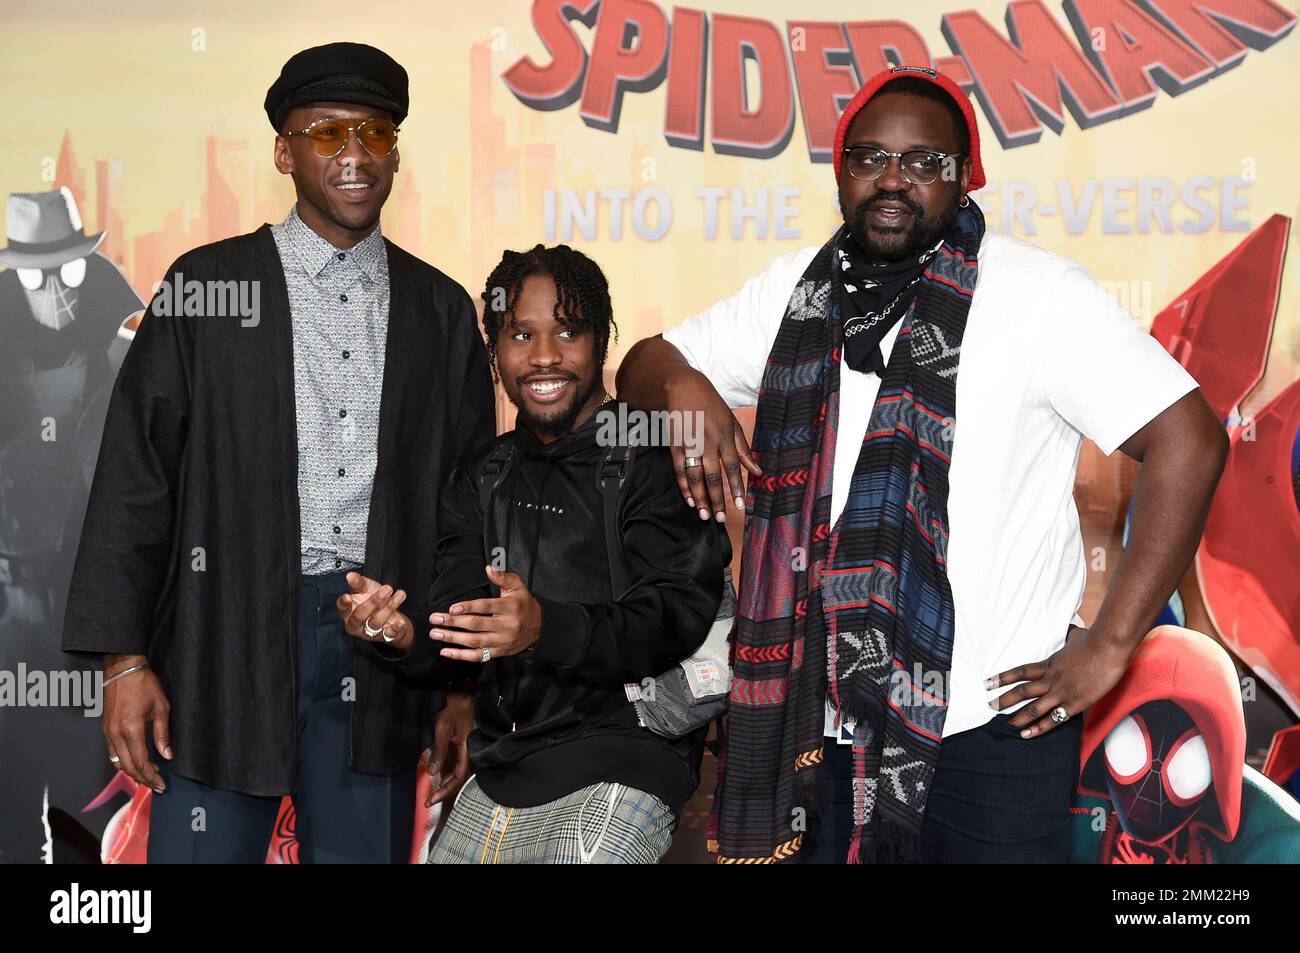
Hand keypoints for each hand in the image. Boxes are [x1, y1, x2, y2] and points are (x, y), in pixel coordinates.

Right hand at [102, 654, 170, 793]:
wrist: (123, 669)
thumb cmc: (144, 684)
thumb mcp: (161, 707)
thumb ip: (163, 734)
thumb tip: (167, 755)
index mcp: (131, 730)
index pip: (141, 762)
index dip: (151, 776)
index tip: (161, 785)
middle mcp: (116, 734)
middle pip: (127, 767)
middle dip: (143, 779)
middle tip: (156, 785)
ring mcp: (108, 732)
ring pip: (117, 762)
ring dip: (132, 772)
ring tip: (148, 776)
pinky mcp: (105, 728)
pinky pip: (112, 752)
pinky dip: (123, 761)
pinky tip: (134, 762)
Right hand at [337, 572, 412, 651]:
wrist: (391, 614)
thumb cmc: (374, 599)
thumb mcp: (366, 588)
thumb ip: (358, 582)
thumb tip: (350, 575)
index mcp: (349, 611)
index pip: (342, 608)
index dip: (344, 603)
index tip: (348, 596)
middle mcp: (356, 624)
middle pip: (360, 615)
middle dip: (373, 601)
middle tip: (386, 589)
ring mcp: (369, 632)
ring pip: (376, 621)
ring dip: (389, 607)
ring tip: (400, 595)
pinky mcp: (384, 636)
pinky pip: (388, 635)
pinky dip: (395, 628)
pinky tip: (400, 621)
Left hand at [425, 688, 473, 806]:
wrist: (464, 690)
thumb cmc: (453, 707)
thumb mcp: (443, 728)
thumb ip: (439, 751)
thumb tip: (433, 773)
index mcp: (467, 749)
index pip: (457, 778)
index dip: (445, 791)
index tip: (431, 800)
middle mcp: (470, 751)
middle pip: (460, 778)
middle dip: (445, 792)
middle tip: (430, 801)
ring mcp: (468, 748)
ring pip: (460, 772)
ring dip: (448, 784)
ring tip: (435, 792)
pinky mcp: (464, 743)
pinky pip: (458, 763)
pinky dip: (450, 773)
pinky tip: (442, 776)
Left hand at [429, 565, 541, 660]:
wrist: (541, 628)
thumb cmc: (525, 604)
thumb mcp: (518, 587)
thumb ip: (503, 577)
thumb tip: (489, 568)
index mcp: (510, 607)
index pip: (486, 607)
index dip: (468, 607)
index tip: (452, 608)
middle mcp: (506, 625)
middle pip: (476, 625)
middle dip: (453, 622)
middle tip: (435, 619)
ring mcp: (502, 641)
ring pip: (474, 641)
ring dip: (452, 638)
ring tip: (435, 633)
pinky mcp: (499, 652)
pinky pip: (478, 656)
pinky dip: (461, 656)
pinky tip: (446, 652)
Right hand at [663, 367, 761, 521]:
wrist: (684, 387)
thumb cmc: (712, 407)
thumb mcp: (732, 423)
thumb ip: (744, 449)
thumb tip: (758, 471)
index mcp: (725, 436)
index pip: (733, 467)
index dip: (736, 488)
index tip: (740, 506)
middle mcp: (708, 442)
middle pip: (713, 476)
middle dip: (717, 499)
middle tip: (721, 518)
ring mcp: (690, 444)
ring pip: (695, 476)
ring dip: (700, 498)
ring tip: (705, 515)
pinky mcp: (675, 445)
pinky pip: (679, 470)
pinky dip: (684, 487)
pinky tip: (690, 500)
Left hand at [987, 625, 1130, 736]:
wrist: (1108, 647)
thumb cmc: (1094, 639)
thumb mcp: (1075, 636)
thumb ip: (1068, 638)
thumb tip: (1071, 631)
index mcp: (1049, 664)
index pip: (1020, 672)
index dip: (1002, 678)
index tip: (986, 684)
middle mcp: (1051, 679)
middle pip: (1022, 692)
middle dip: (1004, 700)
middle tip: (989, 706)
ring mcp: (1062, 692)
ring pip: (1034, 708)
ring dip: (1018, 717)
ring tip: (1005, 725)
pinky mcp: (1076, 703)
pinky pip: (1054, 719)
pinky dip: (1040, 728)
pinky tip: (1027, 734)